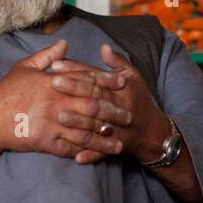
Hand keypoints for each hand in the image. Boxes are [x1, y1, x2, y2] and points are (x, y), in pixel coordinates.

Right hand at [0, 39, 129, 161]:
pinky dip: (84, 152)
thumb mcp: (23, 68)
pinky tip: (97, 155)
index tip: (123, 83)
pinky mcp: (45, 141)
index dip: (107, 81)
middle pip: (92, 107)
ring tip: (119, 144)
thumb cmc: (5, 93)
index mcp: (52, 83)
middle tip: (129, 117)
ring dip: (104, 139)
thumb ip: (47, 56)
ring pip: (85, 132)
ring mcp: (51, 123)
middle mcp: (55, 102)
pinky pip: (69, 148)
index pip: (86, 80)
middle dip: (113, 112)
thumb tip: (64, 43)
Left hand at [48, 43, 171, 162]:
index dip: (76, 70)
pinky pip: (102, 152)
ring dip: (78, 122)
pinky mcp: (116, 147)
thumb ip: (117, 61)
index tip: (55, 66)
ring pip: (97, 125)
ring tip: (58, 116)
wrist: (151, 132)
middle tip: (51, 84)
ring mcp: (118, 129)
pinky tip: (75, 156)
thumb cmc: (138, 100)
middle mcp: (120, 108)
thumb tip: (103, 46)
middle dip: (73, 91)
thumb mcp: (133, 77)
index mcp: (122, 89)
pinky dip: (90, 155)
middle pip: (94, 98)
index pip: (96, 77)